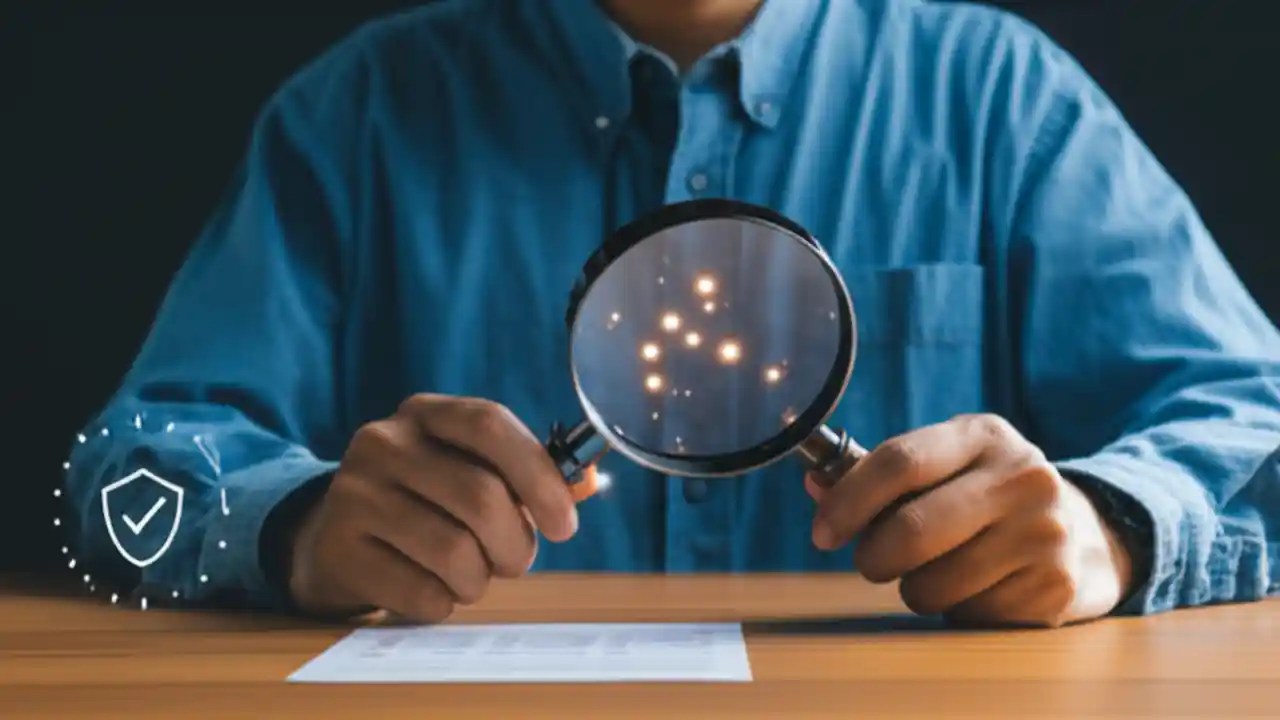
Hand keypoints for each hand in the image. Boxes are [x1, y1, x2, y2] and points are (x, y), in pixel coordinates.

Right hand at [287, 394, 576, 621]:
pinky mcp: (339, 550)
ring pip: (454, 551)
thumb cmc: (422, 503)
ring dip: (479, 579)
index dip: (538, 475)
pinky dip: (442, 601)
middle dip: (515, 543)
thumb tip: (583, 487)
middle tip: (514, 561)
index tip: (564, 523)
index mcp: (424, 413)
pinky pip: (421, 592)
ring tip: (469, 576)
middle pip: (480, 495)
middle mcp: (383, 443)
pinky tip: (429, 588)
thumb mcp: (464, 470)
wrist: (331, 538)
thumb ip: (523, 476)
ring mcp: (354, 494)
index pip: (489, 425)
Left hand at [809, 414, 1133, 627]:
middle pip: (912, 530)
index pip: (899, 461)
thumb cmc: (986, 496)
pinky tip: (978, 587)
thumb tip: (816, 486)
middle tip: (870, 562)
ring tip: (936, 572)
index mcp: (983, 435)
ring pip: (933, 583)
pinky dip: (957, 609)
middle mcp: (1022, 476)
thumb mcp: (944, 466)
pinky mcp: (1054, 586)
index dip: (848, 501)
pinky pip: (968, 613)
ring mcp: (1045, 532)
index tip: (822, 533)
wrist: (1086, 533)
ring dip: (915, 589)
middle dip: (873, 556)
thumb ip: (878, 474)